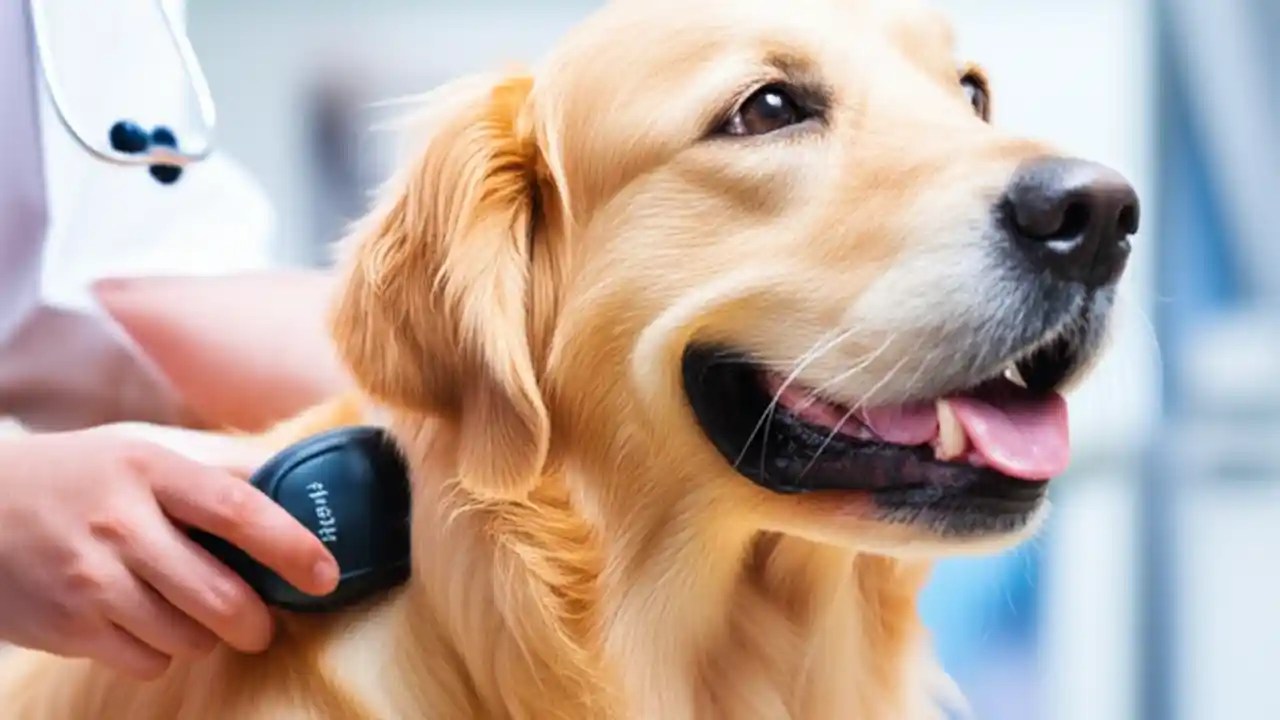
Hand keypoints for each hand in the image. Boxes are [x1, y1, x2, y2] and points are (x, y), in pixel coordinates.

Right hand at [0, 429, 339, 679]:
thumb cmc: (78, 480)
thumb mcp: (140, 455)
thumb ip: (214, 475)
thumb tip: (294, 484)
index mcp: (150, 470)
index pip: (237, 510)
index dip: (291, 546)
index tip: (325, 575)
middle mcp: (120, 523)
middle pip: (219, 595)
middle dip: (256, 622)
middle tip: (263, 624)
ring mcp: (90, 578)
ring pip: (187, 638)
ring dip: (205, 637)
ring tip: (190, 614)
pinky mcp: (67, 625)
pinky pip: (146, 662)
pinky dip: (159, 653)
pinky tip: (144, 624)